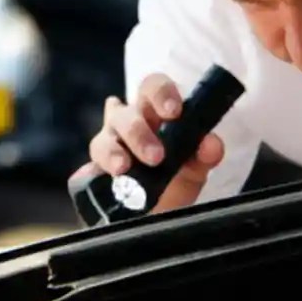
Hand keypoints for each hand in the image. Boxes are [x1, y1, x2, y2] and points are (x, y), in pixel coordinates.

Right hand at [80, 72, 224, 213]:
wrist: (157, 213)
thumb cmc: (175, 178)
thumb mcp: (195, 167)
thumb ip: (205, 154)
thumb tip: (211, 144)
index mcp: (154, 112)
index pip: (153, 87)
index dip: (161, 93)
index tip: (174, 112)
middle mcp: (128, 122)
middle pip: (125, 113)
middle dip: (139, 132)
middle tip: (157, 156)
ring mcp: (108, 145)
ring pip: (103, 138)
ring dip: (115, 152)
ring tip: (124, 168)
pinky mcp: (94, 171)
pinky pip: (90, 167)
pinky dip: (97, 170)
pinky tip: (107, 175)